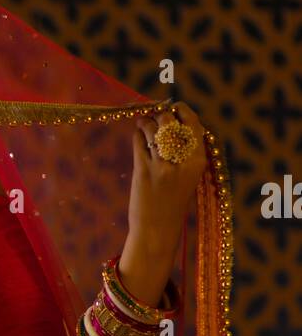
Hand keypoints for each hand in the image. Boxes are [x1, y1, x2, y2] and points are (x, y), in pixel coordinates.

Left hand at [128, 102, 207, 265]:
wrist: (157, 228)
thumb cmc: (173, 200)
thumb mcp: (189, 176)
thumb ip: (186, 151)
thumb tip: (174, 120)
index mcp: (198, 162)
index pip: (193, 125)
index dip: (182, 111)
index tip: (174, 107)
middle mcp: (182, 162)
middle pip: (170, 122)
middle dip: (160, 115)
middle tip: (154, 117)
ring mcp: (162, 166)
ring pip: (153, 129)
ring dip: (146, 122)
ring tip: (143, 124)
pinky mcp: (143, 170)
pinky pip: (139, 141)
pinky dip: (138, 135)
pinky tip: (138, 136)